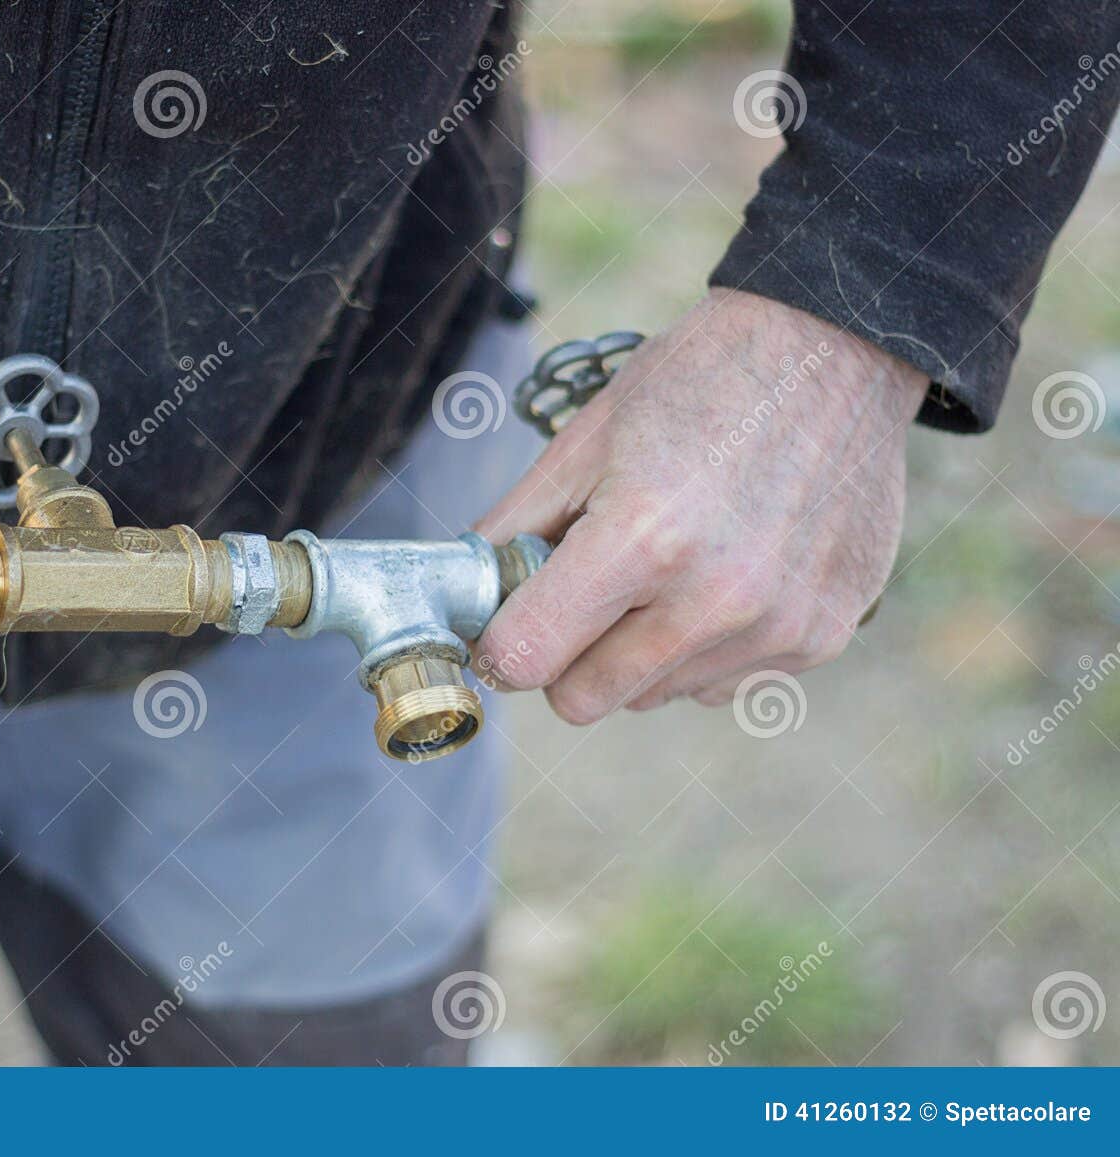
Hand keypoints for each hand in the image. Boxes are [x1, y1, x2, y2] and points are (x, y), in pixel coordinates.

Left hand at [473, 288, 928, 723]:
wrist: (831, 348)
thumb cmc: (697, 383)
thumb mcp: (583, 441)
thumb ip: (512, 531)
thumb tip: (464, 603)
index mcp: (642, 538)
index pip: (528, 659)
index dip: (502, 646)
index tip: (505, 629)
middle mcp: (715, 598)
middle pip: (585, 700)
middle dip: (567, 656)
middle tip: (584, 594)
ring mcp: (776, 625)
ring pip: (653, 696)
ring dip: (640, 651)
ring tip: (671, 565)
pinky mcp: (821, 637)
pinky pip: (720, 686)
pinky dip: (705, 649)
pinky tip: (727, 575)